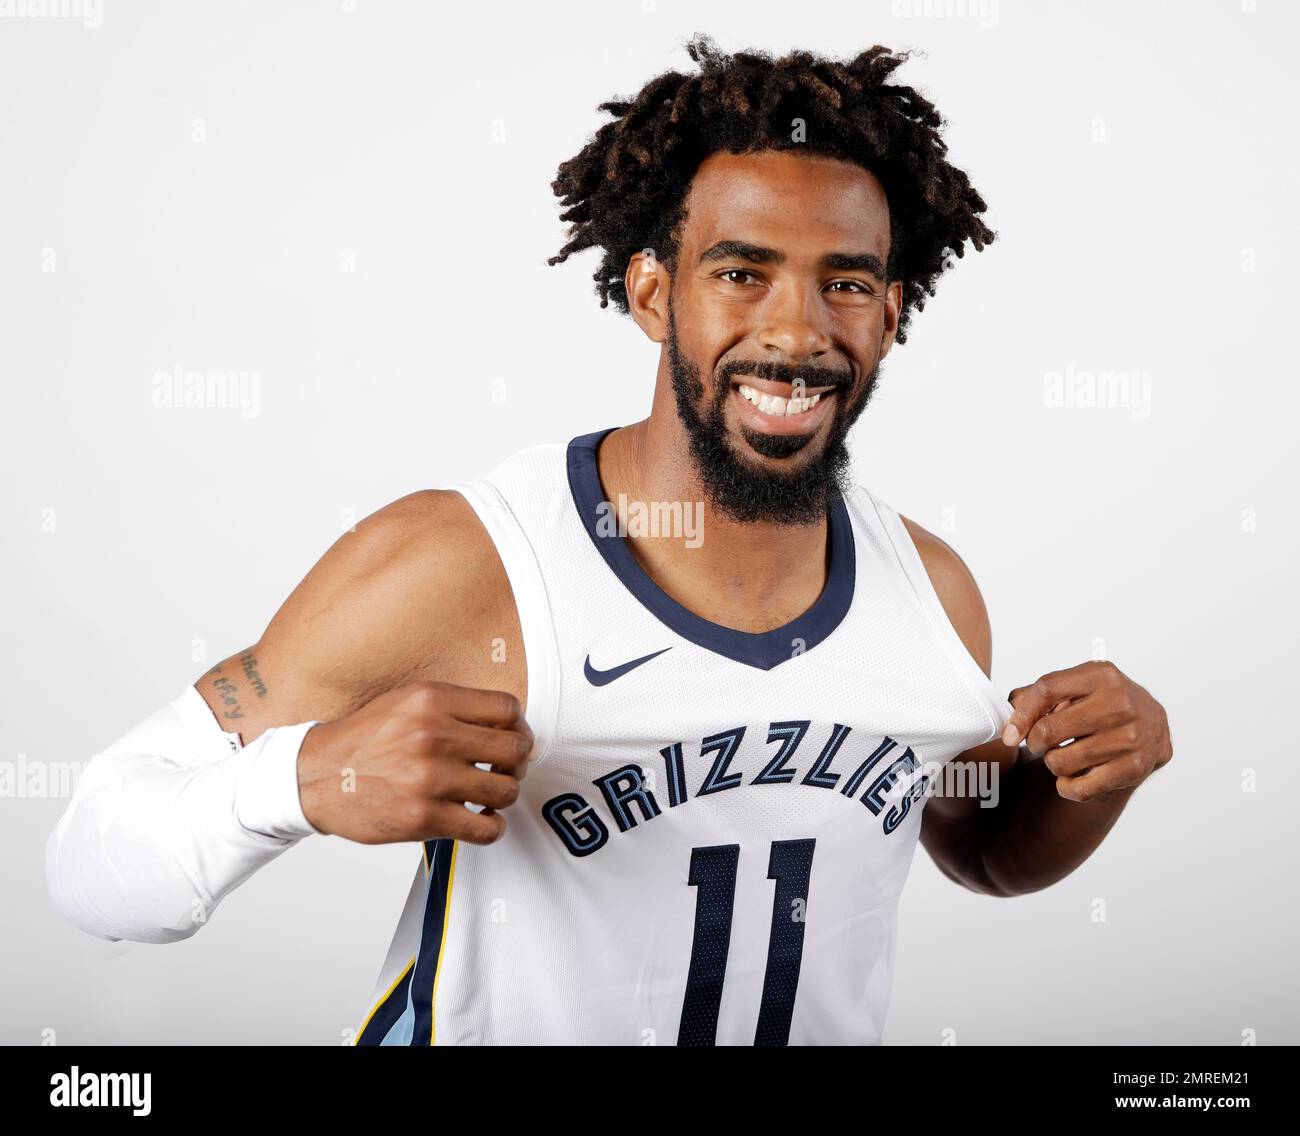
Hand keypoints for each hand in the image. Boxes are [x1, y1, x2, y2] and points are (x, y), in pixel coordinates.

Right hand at [297, 681, 533, 844]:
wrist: (314, 778)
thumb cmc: (364, 741)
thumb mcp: (406, 702)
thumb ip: (454, 707)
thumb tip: (507, 724)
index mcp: (432, 700)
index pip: (507, 709)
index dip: (518, 727)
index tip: (513, 739)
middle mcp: (434, 735)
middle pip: (515, 748)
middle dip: (517, 762)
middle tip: (506, 770)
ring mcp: (430, 778)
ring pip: (506, 790)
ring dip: (504, 796)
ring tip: (488, 796)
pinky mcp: (424, 818)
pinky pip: (485, 829)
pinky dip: (492, 828)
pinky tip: (480, 821)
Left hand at [1001, 661, 1171, 801]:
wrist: (1154, 723)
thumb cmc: (1106, 702)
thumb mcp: (1077, 685)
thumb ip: (1038, 694)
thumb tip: (1008, 711)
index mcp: (1102, 676)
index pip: (1047, 690)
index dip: (1020, 714)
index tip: (1009, 734)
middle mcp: (1120, 704)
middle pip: (1048, 730)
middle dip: (1035, 742)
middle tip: (1041, 743)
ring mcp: (1129, 737)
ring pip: (1059, 762)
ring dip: (1053, 763)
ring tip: (1064, 755)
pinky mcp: (1133, 768)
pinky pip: (1079, 789)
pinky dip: (1066, 787)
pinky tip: (1072, 776)